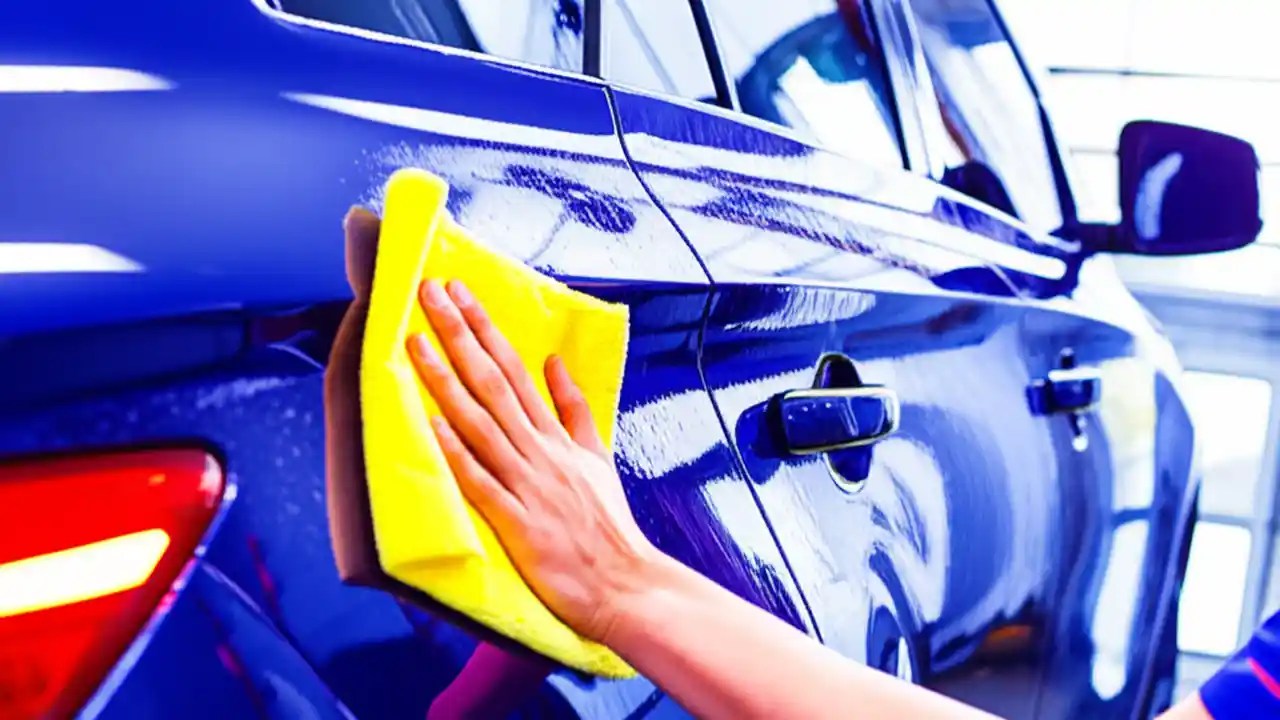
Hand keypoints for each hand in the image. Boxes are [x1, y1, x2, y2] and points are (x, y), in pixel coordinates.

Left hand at [407, 280, 659, 642]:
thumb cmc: (606, 523)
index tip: (459, 291)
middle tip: (431, 292)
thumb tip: (556, 361)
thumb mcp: (597, 456)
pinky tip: (432, 423)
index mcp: (555, 436)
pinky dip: (458, 452)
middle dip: (460, 334)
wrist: (623, 581)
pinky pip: (481, 482)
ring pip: (481, 423)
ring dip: (447, 381)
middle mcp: (539, 451)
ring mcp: (527, 485)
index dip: (484, 327)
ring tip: (416, 343)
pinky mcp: (517, 523)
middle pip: (493, 382)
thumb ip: (575, 408)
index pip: (514, 369)